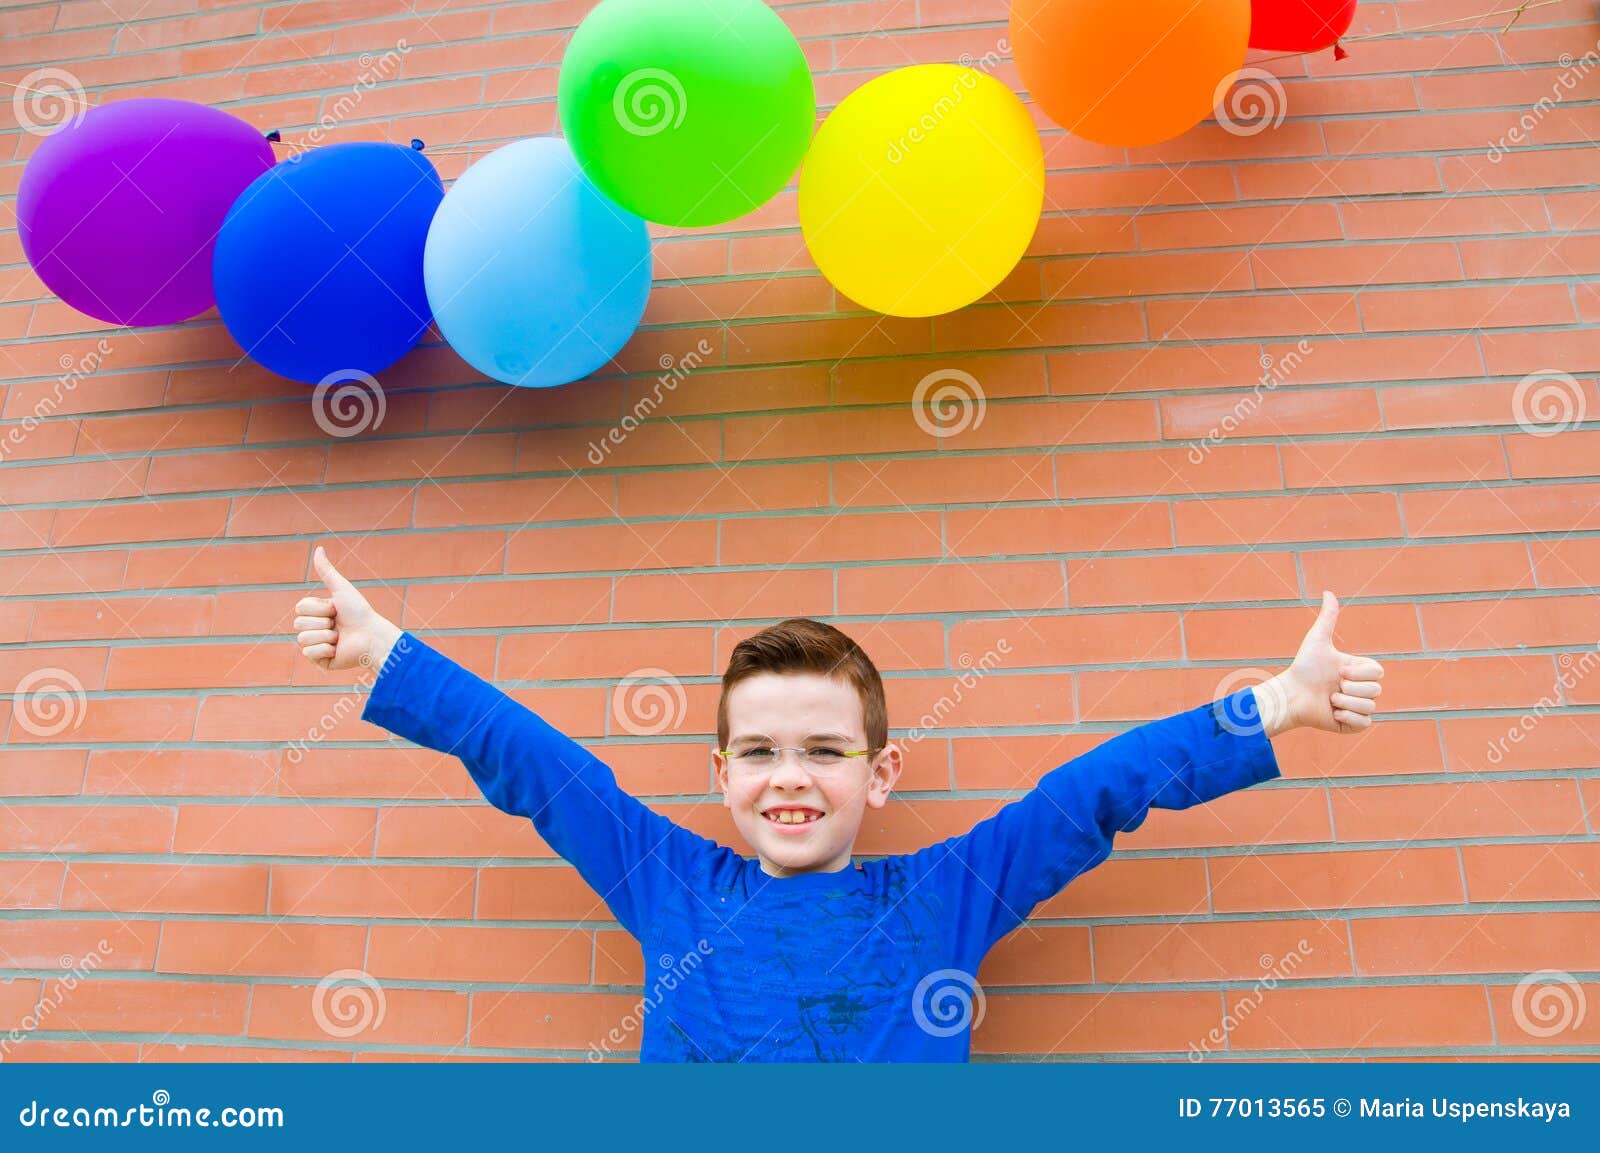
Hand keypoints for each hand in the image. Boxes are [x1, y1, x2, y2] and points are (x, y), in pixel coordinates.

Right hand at [293, 544, 401, 672]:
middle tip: (339, 625)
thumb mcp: (341, 589)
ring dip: (325, 636)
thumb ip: (327, 571)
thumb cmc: (359, 612)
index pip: (301, 608)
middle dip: (322, 623)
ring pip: (302, 638)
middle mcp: (314, 628)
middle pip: (299, 623)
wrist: (372, 636)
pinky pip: (307, 653)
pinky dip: (324, 650)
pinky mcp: (319, 660)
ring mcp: (316, 645)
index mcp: (317, 613)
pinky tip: (337, 649)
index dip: (319, 608)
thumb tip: (318, 548)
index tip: (336, 609)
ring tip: (339, 638)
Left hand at [1259, 591, 1384, 736]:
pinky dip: (1348, 718)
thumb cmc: (1303, 668)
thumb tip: (1329, 592)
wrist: (1290, 695)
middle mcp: (1360, 689)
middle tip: (1332, 687)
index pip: (1378, 671)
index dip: (1359, 672)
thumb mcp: (1317, 641)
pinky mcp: (1352, 725)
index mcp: (1358, 671)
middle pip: (1376, 689)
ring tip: (1329, 700)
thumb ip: (1327, 618)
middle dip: (1351, 689)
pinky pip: (1365, 723)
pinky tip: (1332, 713)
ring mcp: (1358, 707)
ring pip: (1370, 706)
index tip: (1339, 671)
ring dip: (1346, 703)